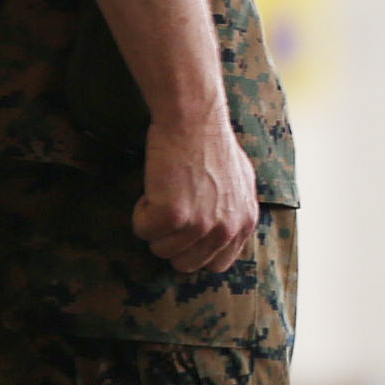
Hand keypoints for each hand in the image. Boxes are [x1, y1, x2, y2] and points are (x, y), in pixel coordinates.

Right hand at [136, 113, 258, 275]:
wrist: (195, 120)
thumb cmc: (212, 144)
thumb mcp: (239, 183)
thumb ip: (232, 213)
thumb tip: (222, 231)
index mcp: (244, 223)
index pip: (217, 264)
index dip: (194, 250)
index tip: (184, 232)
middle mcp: (226, 230)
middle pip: (185, 264)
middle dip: (170, 240)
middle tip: (169, 208)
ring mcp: (200, 225)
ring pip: (160, 249)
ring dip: (154, 223)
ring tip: (165, 191)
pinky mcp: (173, 216)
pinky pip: (142, 231)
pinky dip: (140, 211)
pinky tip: (154, 186)